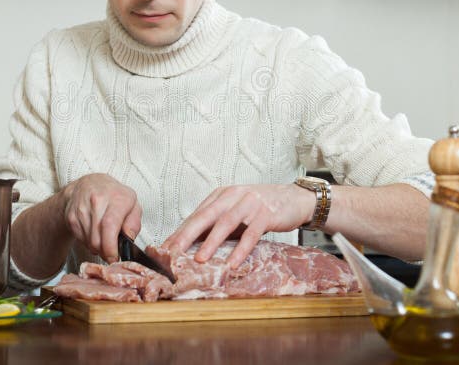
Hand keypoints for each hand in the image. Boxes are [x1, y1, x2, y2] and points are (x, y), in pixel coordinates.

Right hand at [62, 173, 141, 263]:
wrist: (88, 184)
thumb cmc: (114, 196)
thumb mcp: (132, 204)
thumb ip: (134, 223)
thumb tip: (129, 238)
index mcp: (117, 198)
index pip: (109, 225)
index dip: (111, 247)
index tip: (114, 258)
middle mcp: (97, 201)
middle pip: (97, 239)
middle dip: (105, 251)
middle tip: (111, 252)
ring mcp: (82, 209)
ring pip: (89, 242)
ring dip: (97, 247)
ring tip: (104, 239)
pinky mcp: (71, 217)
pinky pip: (81, 239)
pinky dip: (88, 242)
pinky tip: (94, 233)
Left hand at [163, 184, 315, 268]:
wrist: (294, 198)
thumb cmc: (261, 208)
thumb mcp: (236, 211)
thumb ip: (217, 223)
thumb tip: (192, 244)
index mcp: (222, 195)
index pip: (196, 214)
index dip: (180, 231)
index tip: (165, 248)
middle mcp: (233, 196)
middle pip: (205, 216)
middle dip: (187, 235)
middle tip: (172, 252)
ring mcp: (250, 204)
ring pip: (225, 224)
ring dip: (211, 243)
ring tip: (199, 259)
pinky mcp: (266, 215)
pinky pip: (251, 234)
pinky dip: (240, 249)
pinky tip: (232, 263)